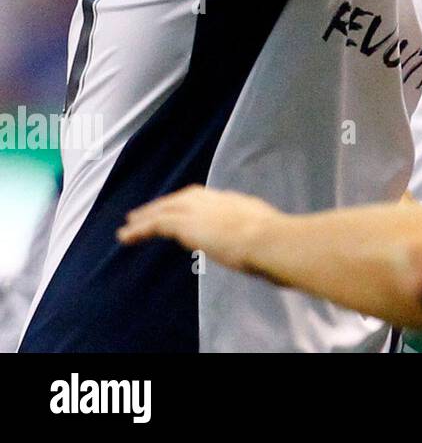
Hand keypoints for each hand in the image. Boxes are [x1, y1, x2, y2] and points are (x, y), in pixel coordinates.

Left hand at [118, 184, 279, 274]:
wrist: (268, 239)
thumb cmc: (275, 242)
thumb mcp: (268, 234)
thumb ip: (258, 236)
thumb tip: (263, 244)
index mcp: (237, 203)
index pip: (208, 200)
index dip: (191, 205)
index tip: (181, 211)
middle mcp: (217, 200)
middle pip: (183, 198)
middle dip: (165, 205)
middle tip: (147, 213)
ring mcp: (200, 210)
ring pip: (165, 209)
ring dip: (146, 216)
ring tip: (129, 225)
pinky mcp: (184, 223)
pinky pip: (155, 224)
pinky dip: (139, 229)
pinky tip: (125, 236)